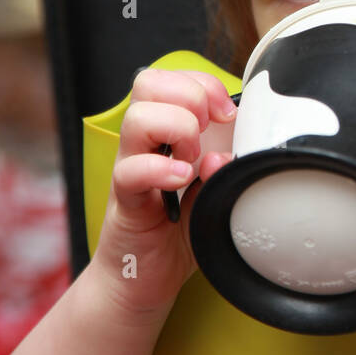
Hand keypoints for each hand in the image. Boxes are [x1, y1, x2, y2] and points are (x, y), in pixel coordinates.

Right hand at [92, 69, 236, 315]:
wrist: (148, 278)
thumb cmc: (182, 229)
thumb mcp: (216, 189)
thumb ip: (226, 166)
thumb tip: (231, 150)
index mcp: (166, 130)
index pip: (173, 77)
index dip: (204, 83)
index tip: (228, 113)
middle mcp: (145, 142)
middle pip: (148, 81)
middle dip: (189, 95)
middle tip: (208, 130)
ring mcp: (131, 167)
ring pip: (137, 118)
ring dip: (177, 130)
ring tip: (192, 160)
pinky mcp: (125, 200)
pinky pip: (130, 171)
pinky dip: (161, 169)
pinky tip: (182, 180)